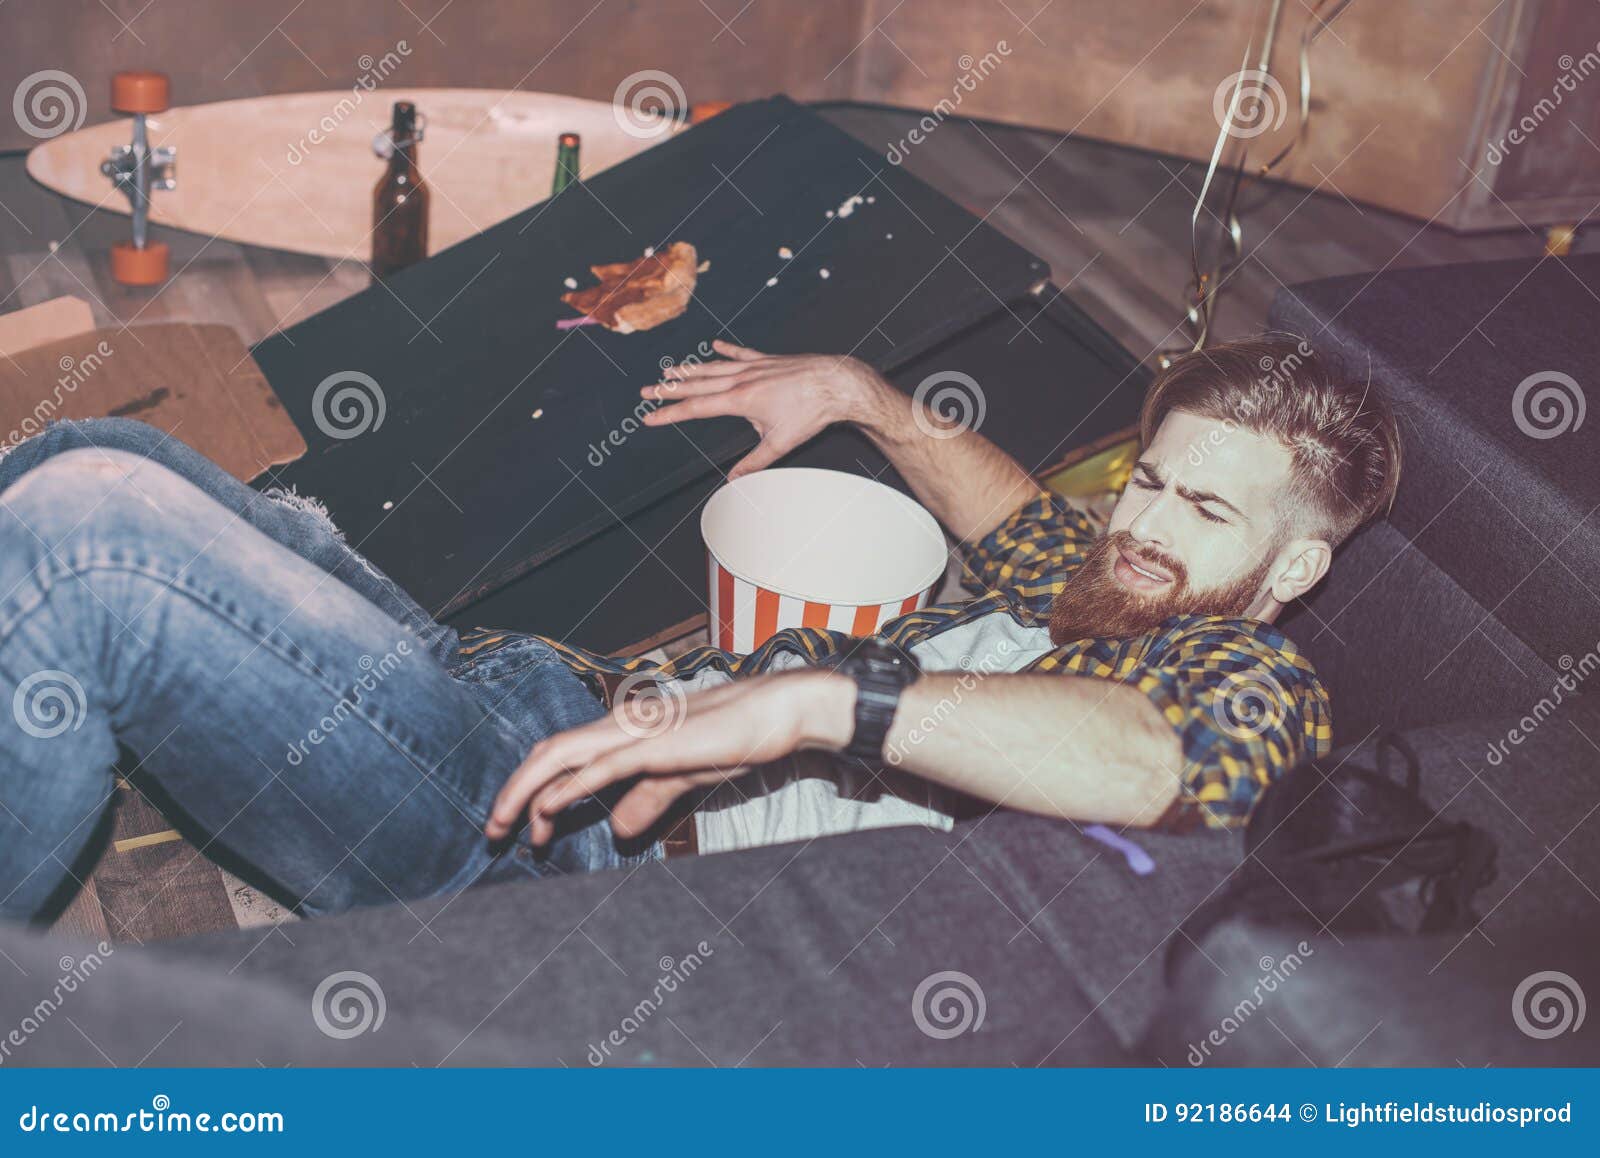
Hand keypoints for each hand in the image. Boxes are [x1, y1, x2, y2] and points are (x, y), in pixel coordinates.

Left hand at [486, 671, 854, 844]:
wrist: (774, 714)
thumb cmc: (732, 739)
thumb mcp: (680, 779)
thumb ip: (646, 800)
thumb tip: (617, 830)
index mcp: (624, 732)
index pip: (564, 757)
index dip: (534, 791)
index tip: (525, 832)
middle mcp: (619, 726)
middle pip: (548, 753)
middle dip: (513, 792)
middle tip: (493, 833)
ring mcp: (634, 731)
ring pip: (561, 755)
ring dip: (526, 791)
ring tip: (504, 826)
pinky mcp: (653, 744)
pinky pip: (601, 766)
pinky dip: (569, 787)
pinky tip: (548, 809)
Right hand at [640, 340, 890, 477]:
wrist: (836, 383)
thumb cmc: (812, 411)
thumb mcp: (780, 442)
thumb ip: (754, 463)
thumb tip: (734, 481)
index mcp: (740, 400)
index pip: (696, 408)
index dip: (670, 414)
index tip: (650, 417)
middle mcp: (742, 379)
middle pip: (697, 385)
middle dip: (669, 389)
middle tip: (646, 390)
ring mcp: (754, 367)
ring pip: (714, 367)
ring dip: (690, 369)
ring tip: (669, 370)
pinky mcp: (768, 360)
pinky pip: (741, 354)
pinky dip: (726, 351)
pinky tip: (714, 346)